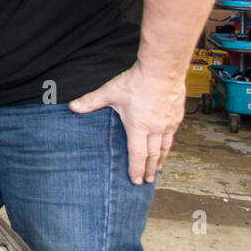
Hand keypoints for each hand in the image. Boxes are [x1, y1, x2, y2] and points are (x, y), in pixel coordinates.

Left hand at [68, 65, 186, 184]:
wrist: (163, 70)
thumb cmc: (137, 82)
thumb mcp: (110, 92)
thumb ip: (91, 101)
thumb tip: (73, 107)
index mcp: (138, 127)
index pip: (137, 155)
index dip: (136, 169)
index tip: (136, 181)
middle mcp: (155, 128)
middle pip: (153, 155)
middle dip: (149, 170)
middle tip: (148, 180)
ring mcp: (168, 123)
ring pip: (165, 147)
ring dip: (161, 160)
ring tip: (158, 169)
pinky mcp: (177, 116)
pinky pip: (172, 135)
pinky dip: (168, 145)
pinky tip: (166, 146)